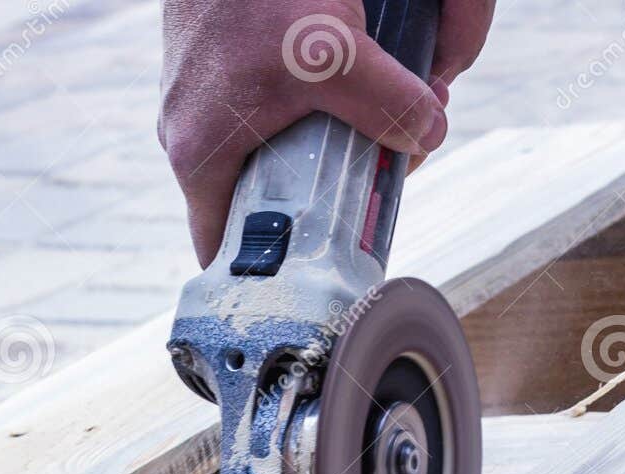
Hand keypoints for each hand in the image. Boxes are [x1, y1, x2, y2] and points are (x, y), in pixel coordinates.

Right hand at [160, 0, 494, 266]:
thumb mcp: (330, 55)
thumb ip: (386, 104)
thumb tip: (427, 136)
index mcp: (202, 157)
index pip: (229, 250)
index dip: (283, 266)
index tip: (337, 265)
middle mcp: (197, 134)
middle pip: (278, 195)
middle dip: (341, 186)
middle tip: (391, 162)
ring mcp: (210, 100)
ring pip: (286, 146)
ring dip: (342, 136)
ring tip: (390, 115)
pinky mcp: (229, 66)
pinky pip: (283, 105)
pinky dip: (327, 96)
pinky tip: (360, 74)